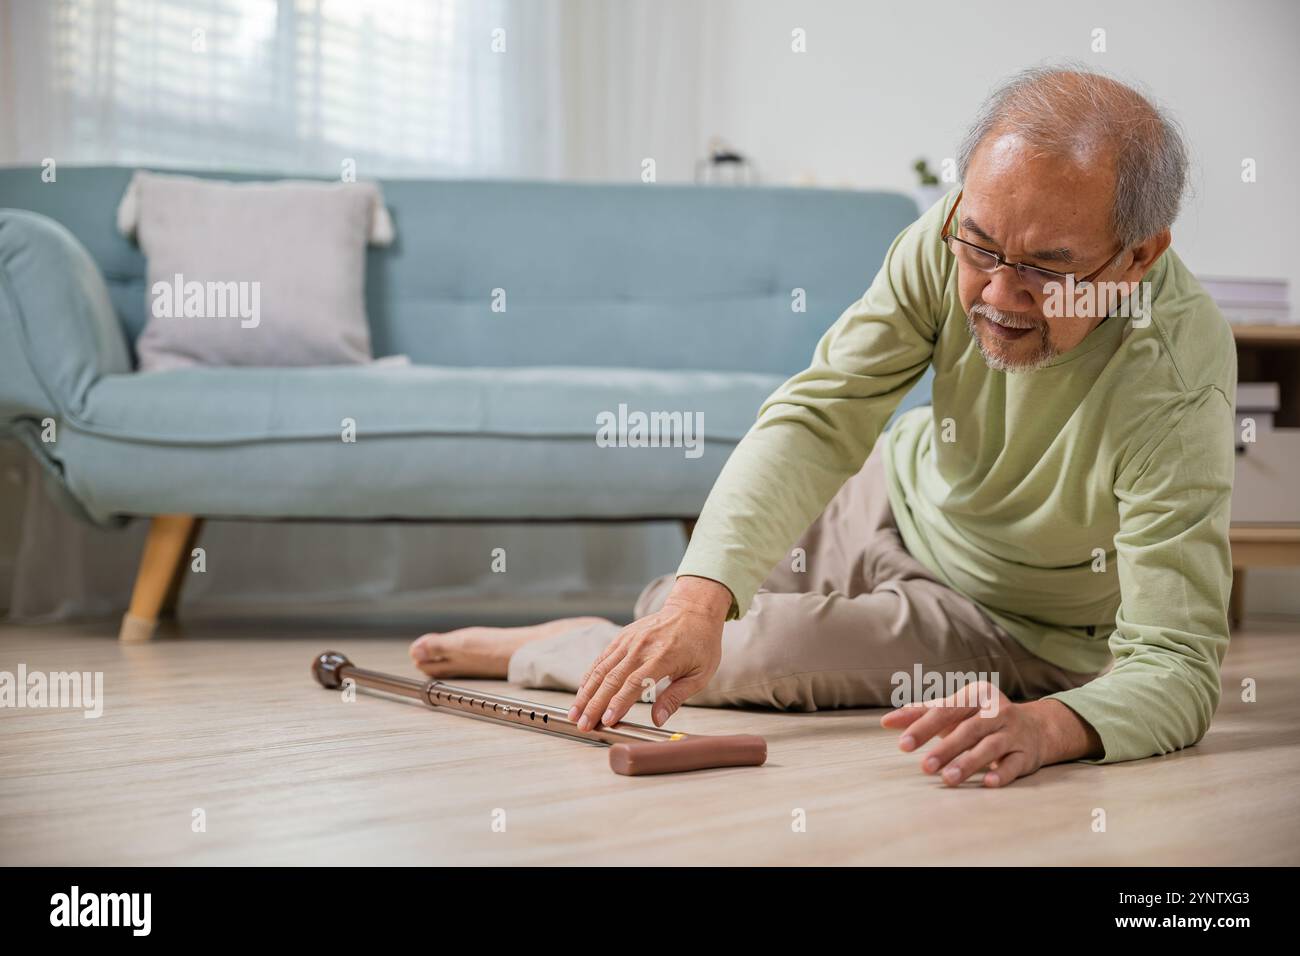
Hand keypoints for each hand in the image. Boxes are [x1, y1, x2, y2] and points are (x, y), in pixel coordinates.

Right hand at [568, 575, 730, 730]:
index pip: (635, 684)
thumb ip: (676, 697)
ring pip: (601, 669)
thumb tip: (657, 720)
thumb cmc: (700, 644)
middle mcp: (641, 647)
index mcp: (663, 657)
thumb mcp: (699, 674)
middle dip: (594, 705)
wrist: (692, 610)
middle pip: (611, 679)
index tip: (606, 721)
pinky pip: (602, 659)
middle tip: (583, 725)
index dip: (618, 703)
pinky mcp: (622, 637)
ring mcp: (629, 641)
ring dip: (585, 693)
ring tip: (574, 714)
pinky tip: (582, 692)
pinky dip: (589, 676)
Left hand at [880, 682, 1100, 787]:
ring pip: (990, 747)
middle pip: (969, 729)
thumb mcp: (954, 711)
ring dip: (969, 763)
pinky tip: (987, 783)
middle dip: (946, 748)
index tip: (903, 745)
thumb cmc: (980, 718)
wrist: (1035, 727)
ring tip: (947, 779)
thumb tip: (885, 722)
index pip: (945, 710)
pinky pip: (1014, 764)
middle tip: (925, 767)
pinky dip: (1001, 773)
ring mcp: (1014, 732)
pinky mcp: (1028, 754)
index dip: (923, 727)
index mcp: (976, 695)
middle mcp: (997, 710)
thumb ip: (920, 714)